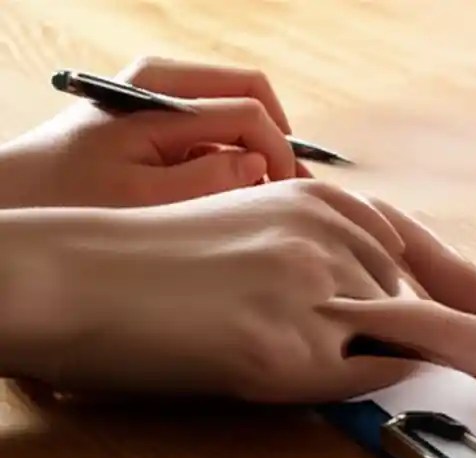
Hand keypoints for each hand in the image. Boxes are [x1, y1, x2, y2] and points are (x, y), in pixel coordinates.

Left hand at [0, 56, 310, 208]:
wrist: (13, 190)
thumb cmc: (69, 199)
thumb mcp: (143, 199)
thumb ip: (208, 180)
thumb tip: (258, 164)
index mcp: (156, 95)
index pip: (248, 110)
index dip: (279, 150)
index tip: (287, 193)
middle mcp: (159, 79)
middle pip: (249, 91)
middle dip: (277, 137)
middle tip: (286, 186)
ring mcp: (156, 89)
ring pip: (233, 102)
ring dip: (255, 143)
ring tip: (262, 190)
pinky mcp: (153, 107)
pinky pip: (211, 116)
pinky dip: (231, 146)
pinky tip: (229, 185)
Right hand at [0, 180, 475, 404]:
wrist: (76, 276)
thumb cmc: (162, 271)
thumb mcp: (263, 245)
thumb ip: (336, 275)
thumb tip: (402, 330)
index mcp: (329, 203)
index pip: (433, 260)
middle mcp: (333, 234)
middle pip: (439, 302)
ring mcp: (314, 284)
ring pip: (413, 338)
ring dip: (459, 367)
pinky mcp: (288, 340)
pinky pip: (361, 375)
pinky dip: (387, 388)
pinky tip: (419, 388)